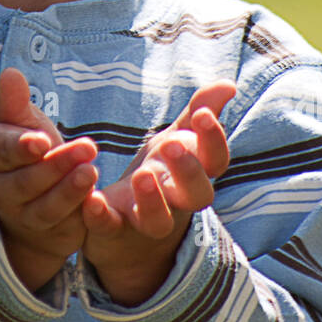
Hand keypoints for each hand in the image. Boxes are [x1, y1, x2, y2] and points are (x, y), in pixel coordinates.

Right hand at [0, 67, 99, 293]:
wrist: (35, 195)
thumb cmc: (29, 150)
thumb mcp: (21, 123)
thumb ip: (15, 102)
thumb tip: (11, 73)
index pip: (1, 151)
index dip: (20, 147)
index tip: (40, 141)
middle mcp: (2, 190)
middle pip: (27, 180)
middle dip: (57, 165)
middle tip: (88, 147)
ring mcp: (24, 216)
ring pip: (45, 207)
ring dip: (69, 190)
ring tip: (92, 170)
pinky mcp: (49, 233)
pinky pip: (63, 225)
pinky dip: (78, 211)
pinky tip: (96, 196)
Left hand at [80, 80, 234, 306]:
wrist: (128, 237)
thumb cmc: (160, 177)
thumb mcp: (176, 140)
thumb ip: (199, 112)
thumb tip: (229, 84)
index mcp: (192, 176)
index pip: (215, 161)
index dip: (214, 140)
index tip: (203, 114)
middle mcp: (175, 202)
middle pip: (197, 195)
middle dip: (188, 171)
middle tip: (172, 145)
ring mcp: (144, 220)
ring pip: (157, 221)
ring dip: (152, 200)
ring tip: (141, 176)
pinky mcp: (111, 231)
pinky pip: (108, 226)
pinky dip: (100, 215)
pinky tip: (92, 199)